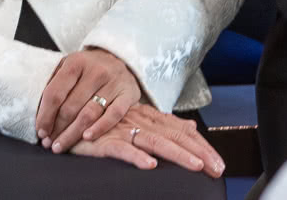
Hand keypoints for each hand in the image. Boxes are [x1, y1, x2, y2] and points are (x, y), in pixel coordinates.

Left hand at [34, 46, 140, 152]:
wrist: (118, 58)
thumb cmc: (86, 67)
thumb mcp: (68, 66)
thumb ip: (54, 84)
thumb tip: (40, 114)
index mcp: (75, 63)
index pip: (55, 93)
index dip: (45, 115)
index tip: (40, 131)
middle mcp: (95, 71)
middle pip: (71, 107)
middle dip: (57, 128)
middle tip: (48, 143)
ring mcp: (113, 83)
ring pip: (89, 114)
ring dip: (72, 134)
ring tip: (61, 146)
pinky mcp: (127, 94)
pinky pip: (113, 116)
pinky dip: (99, 128)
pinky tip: (86, 138)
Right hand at [69, 103, 225, 176]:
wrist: (68, 118)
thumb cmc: (104, 122)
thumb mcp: (137, 120)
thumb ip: (164, 123)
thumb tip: (191, 125)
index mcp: (148, 117)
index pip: (181, 130)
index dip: (201, 146)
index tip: (218, 163)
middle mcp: (138, 120)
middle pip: (173, 136)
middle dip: (198, 152)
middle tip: (216, 168)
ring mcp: (121, 129)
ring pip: (154, 141)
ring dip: (176, 154)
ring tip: (194, 166)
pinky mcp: (103, 139)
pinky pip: (121, 149)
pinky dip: (136, 156)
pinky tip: (149, 165)